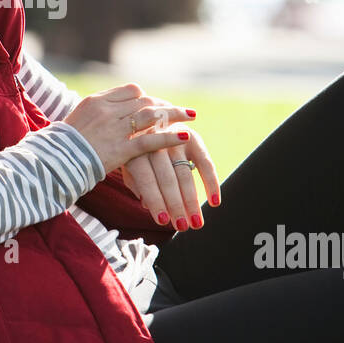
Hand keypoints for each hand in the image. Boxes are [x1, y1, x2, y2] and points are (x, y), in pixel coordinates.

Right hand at [62, 83, 197, 176]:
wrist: (52, 163)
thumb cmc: (60, 147)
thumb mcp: (76, 121)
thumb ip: (94, 115)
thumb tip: (107, 116)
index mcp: (96, 101)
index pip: (131, 90)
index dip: (147, 96)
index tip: (156, 103)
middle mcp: (107, 110)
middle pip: (144, 100)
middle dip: (164, 105)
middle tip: (180, 110)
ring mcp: (115, 129)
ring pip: (151, 115)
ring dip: (174, 114)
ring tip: (191, 115)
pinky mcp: (121, 149)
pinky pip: (150, 140)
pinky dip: (170, 137)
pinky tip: (185, 136)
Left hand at [120, 102, 219, 230]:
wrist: (148, 116)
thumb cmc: (135, 150)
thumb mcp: (128, 165)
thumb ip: (137, 184)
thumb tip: (148, 205)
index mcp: (135, 150)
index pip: (147, 179)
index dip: (155, 201)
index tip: (163, 221)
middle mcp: (156, 143)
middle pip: (167, 179)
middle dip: (176, 205)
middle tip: (182, 226)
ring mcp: (175, 139)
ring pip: (185, 174)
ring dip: (191, 201)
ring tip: (196, 222)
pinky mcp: (193, 138)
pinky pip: (205, 163)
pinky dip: (211, 182)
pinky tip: (214, 201)